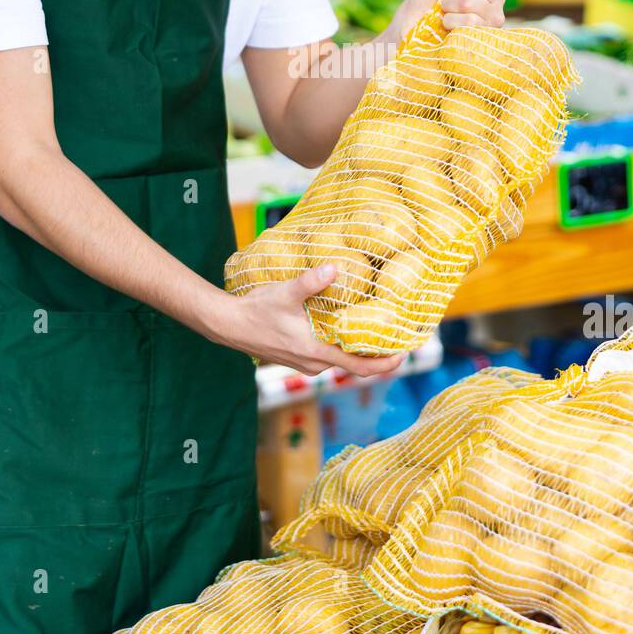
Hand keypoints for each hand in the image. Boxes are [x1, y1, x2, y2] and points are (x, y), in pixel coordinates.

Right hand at [215, 263, 405, 378]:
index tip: (404, 354)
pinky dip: (342, 346)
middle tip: (398, 339)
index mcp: (316, 352)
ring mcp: (305, 362)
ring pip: (340, 360)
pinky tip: (346, 329)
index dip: (384, 363)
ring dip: (359, 350)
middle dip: (377, 355)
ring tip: (378, 332)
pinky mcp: (297, 356)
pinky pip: (328, 355)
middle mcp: (314, 363)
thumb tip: (335, 267)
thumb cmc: (256, 311)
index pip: (358, 366)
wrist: (228, 324)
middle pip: (354, 365)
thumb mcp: (286, 293)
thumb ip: (311, 281)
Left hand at [390, 0, 506, 43]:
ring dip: (449, 8)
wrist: (414, 21)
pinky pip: (468, 23)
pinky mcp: (483, 38)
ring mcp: (492, 22)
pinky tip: (449, 27)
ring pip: (470, 4)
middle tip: (448, 0)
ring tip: (446, 14)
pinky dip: (451, 22)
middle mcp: (496, 2)